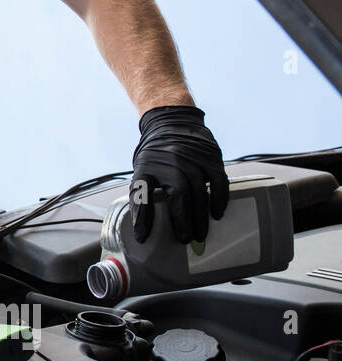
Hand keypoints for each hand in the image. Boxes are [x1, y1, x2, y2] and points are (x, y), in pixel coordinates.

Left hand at [130, 105, 228, 243]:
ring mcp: (191, 158)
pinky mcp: (210, 156)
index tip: (143, 237)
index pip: (142, 193)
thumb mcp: (143, 169)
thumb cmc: (156, 153)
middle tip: (185, 240)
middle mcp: (169, 162)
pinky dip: (219, 200)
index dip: (142, 217)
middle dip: (181, 221)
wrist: (171, 120)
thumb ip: (144, 192)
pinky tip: (217, 214)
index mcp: (147, 166)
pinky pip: (218, 181)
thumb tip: (143, 226)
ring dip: (201, 216)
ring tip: (200, 235)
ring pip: (199, 192)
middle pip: (177, 196)